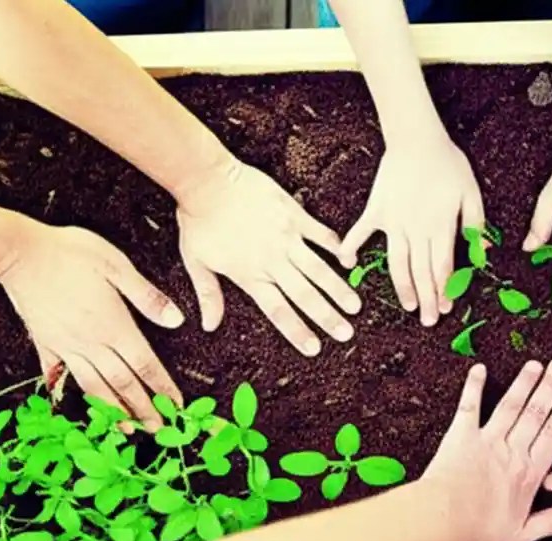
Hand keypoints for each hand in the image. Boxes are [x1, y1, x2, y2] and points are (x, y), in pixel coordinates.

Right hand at [0, 226, 182, 429]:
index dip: (162, 388)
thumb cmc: (69, 254)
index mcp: (114, 325)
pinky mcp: (45, 343)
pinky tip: (72, 402)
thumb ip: (148, 297)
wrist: (20, 252)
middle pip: (123, 384)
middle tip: (158, 429)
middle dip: (143, 410)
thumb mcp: (117, 266)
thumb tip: (176, 320)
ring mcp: (66, 346)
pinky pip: (57, 375)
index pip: (145, 365)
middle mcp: (91, 342)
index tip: (175, 405)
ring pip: (94, 387)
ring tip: (125, 429)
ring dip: (112, 410)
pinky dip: (67, 392)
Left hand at [177, 160, 358, 355]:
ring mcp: (287, 238)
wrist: (207, 181)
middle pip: (305, 295)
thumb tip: (209, 324)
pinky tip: (349, 260)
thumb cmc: (199, 219)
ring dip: (338, 290)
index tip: (314, 348)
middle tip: (346, 333)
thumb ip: (208, 294)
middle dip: (328, 317)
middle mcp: (272, 261)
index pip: (278, 311)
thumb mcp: (196, 261)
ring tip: (355, 306)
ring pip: (318, 270)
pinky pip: (321, 234)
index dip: (298, 331)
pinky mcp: (294, 216)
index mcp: (250, 275)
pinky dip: (337, 247)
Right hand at [340, 134, 483, 326]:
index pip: (442, 267)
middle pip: (421, 271)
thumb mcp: (471, 193)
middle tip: (428, 320)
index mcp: (440, 227)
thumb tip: (483, 254)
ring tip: (406, 305)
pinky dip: (351, 247)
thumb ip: (476, 225)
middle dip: (426, 298)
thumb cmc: (448, 164)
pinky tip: (347, 263)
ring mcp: (393, 222)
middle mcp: (416, 230)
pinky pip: (361, 232)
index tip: (445, 307)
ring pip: (397, 262)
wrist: (416, 139)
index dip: (444, 289)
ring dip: (401, 286)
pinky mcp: (376, 210)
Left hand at [420, 360, 551, 540]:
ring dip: (524, 383)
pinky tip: (480, 369)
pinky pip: (470, 405)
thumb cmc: (478, 531)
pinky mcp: (461, 435)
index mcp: (529, 474)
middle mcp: (512, 451)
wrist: (441, 521)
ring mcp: (487, 440)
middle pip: (536, 413)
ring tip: (536, 364)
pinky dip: (474, 386)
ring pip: (511, 405)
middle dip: (550, 387)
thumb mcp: (522, 535)